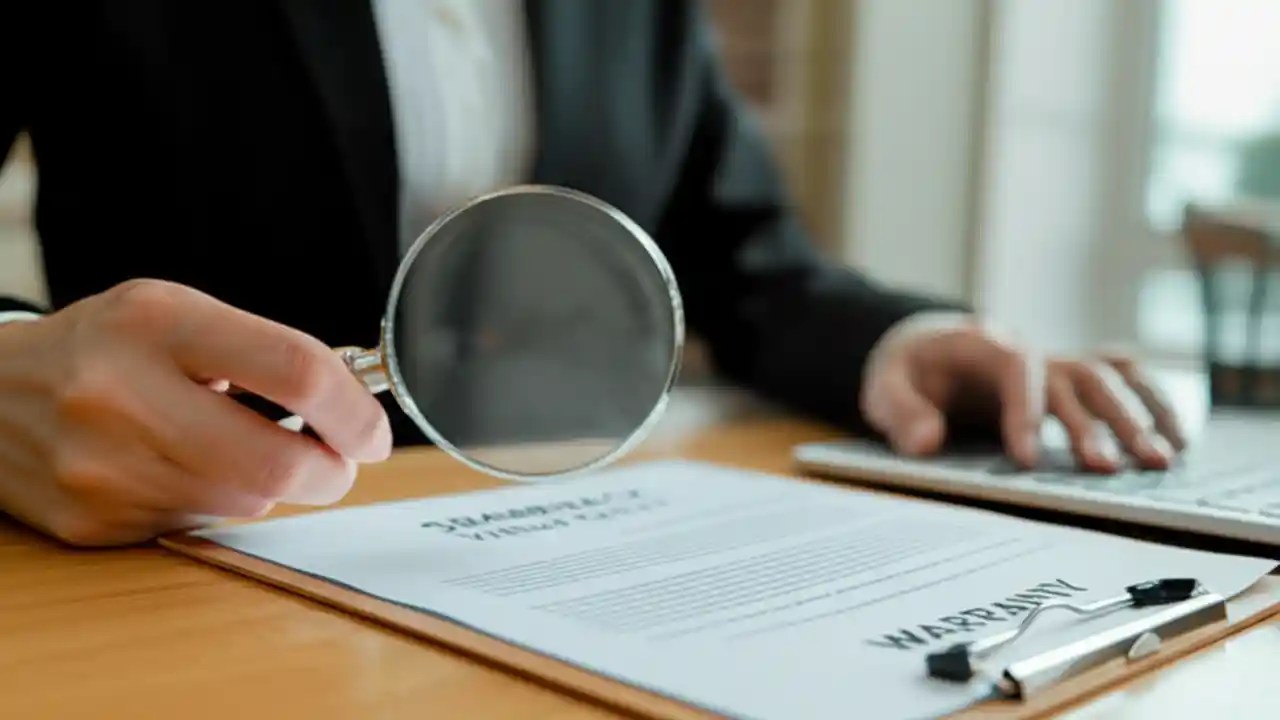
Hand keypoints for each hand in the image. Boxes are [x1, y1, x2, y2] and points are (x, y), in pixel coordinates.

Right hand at [0, 279, 390, 545]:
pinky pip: (199, 526)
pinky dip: (215, 502)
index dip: (354, 412)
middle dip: (331, 471)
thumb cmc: (107, 347)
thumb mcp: (178, 314)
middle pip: (280, 465)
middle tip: (336, 460)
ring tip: (236, 446)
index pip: (295, 371)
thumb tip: (354, 408)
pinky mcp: (93, 523)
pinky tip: (180, 469)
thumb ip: (266, 351)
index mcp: (158, 322)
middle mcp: (123, 395)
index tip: (373, 431)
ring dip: (270, 485)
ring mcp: (103, 468)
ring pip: (246, 502)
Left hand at [860, 315, 1186, 471]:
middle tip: (1109, 469)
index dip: (1024, 411)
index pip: (1017, 369)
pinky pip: (1122, 379)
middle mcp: (1029, 351)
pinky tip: (1176, 438)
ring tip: (1161, 460)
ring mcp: (1055, 362)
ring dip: (1137, 414)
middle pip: (1076, 375)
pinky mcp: (1070, 378)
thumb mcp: (884, 386)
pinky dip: (1152, 401)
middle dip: (1095, 422)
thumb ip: (900, 411)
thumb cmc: (907, 371)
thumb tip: (925, 442)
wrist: (924, 347)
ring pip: (1109, 378)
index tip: (1025, 458)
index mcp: (984, 346)